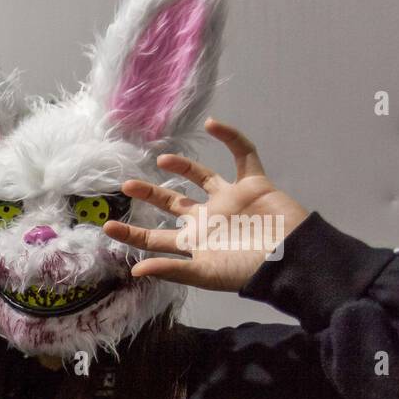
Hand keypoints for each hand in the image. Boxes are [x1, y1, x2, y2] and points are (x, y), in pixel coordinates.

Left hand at [104, 118, 309, 292]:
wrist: (292, 258)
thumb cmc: (248, 270)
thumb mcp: (205, 273)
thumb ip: (171, 269)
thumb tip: (134, 270)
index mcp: (194, 243)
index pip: (155, 238)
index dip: (131, 233)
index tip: (106, 226)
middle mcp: (208, 220)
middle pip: (172, 204)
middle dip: (150, 194)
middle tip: (127, 185)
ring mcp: (229, 201)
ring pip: (202, 178)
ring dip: (183, 167)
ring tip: (162, 159)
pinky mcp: (252, 184)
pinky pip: (242, 155)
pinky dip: (230, 138)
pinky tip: (213, 124)